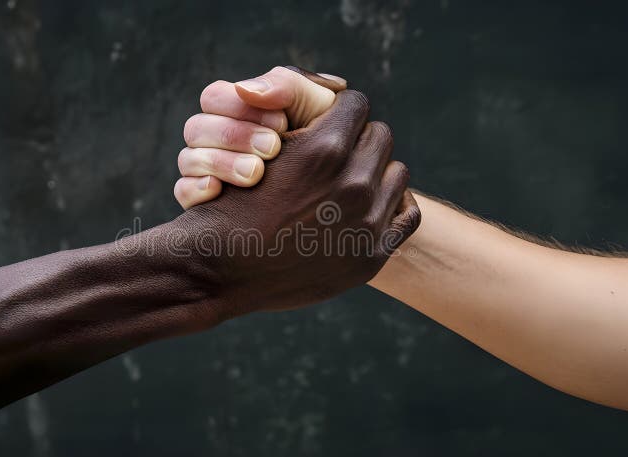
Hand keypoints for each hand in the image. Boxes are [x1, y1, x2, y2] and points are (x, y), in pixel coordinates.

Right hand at [167, 89, 419, 319]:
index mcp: (325, 149)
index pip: (356, 104)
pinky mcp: (371, 255)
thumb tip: (331, 87)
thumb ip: (295, 116)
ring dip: (376, 173)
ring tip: (350, 183)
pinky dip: (393, 206)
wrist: (220, 270)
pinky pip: (408, 215)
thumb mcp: (255, 147)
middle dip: (359, 141)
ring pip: (397, 172)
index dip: (339, 112)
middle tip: (338, 156)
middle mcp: (352, 183)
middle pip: (380, 137)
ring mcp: (366, 222)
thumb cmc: (229, 204)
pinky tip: (370, 208)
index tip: (329, 124)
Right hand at [176, 66, 345, 208]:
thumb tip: (245, 89)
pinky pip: (183, 192)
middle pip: (196, 127)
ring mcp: (205, 172)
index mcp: (236, 110)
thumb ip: (288, 86)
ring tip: (256, 173)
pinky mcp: (204, 205)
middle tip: (273, 148)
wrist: (333, 201)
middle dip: (235, 135)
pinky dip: (197, 188)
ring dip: (221, 162)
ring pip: (188, 158)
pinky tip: (219, 190)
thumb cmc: (327, 144)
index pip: (214, 97)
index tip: (282, 123)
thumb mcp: (316, 109)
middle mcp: (214, 139)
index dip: (242, 108)